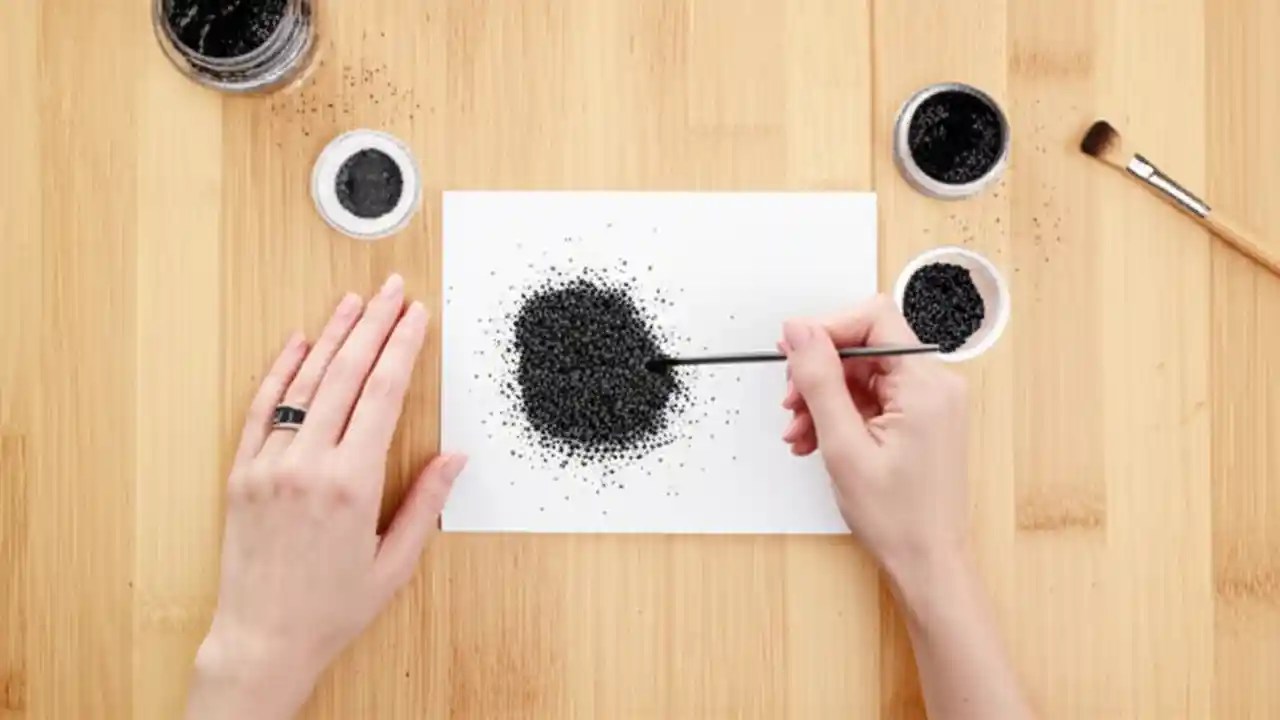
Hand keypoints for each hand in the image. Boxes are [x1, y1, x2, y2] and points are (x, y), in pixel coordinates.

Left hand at [187, 275, 466, 719]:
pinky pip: (262, 410)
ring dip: (332, 337)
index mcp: (352, 484)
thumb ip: (425, 502)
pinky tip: (299, 343)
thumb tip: (455, 457)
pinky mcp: (241, 473)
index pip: (383, 394)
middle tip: (392, 291)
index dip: (403, 347)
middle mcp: (308, 465)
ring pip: (305, 384)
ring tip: (353, 302)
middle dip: (374, 326)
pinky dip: (281, 372)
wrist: (262, 640)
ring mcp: (269, 465)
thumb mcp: (395, 563)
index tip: (417, 316)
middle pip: (346, 375)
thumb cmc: (333, 609)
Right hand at [780, 295, 968, 576]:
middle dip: (819, 372)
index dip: (827, 329)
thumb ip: (820, 380)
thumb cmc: (897, 517)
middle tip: (790, 404)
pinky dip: (840, 414)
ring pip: (862, 375)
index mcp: (926, 385)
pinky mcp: (920, 419)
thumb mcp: (843, 445)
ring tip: (799, 433)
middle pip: (864, 347)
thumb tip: (800, 330)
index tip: (791, 350)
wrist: (927, 563)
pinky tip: (815, 440)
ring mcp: (929, 402)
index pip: (874, 319)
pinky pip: (872, 398)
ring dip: (823, 398)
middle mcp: (935, 385)